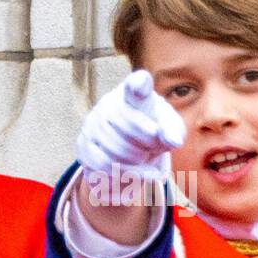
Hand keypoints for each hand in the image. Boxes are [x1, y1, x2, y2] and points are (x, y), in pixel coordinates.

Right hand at [75, 69, 185, 189]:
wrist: (132, 152)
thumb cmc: (154, 133)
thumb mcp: (168, 131)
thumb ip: (173, 132)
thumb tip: (173, 141)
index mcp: (135, 92)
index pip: (136, 84)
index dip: (139, 85)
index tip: (141, 85)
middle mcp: (109, 102)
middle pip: (127, 124)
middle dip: (146, 143)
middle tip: (155, 149)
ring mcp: (92, 122)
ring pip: (115, 148)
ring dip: (136, 161)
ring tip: (145, 160)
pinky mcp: (83, 144)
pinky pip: (102, 164)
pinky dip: (122, 173)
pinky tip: (135, 173)